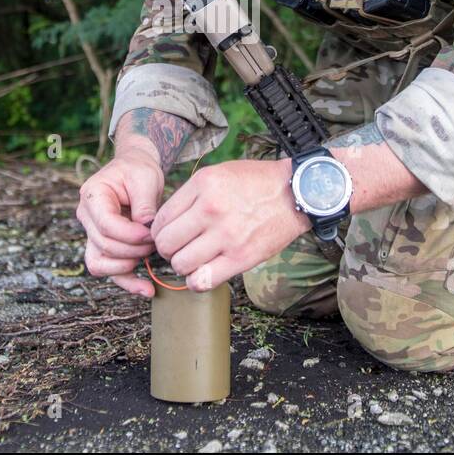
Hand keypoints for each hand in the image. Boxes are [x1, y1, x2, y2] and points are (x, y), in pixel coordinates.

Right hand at [75, 147, 163, 297]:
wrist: (134, 170)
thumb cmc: (138, 171)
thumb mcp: (145, 178)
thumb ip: (144, 204)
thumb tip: (146, 229)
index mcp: (92, 195)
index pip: (106, 225)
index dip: (130, 235)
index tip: (151, 233)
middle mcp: (86, 216)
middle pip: (104, 245)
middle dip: (133, 249)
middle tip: (156, 242)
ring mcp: (92, 233)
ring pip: (100, 263)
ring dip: (127, 267)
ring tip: (150, 259)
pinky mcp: (103, 246)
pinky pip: (108, 270)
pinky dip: (127, 281)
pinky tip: (147, 289)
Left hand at [150, 159, 307, 291]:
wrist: (295, 193)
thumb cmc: (256, 182)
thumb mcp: (219, 173)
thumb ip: (192, 194)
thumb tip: (166, 220)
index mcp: (202, 185)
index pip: (161, 218)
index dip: (158, 232)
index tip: (166, 235)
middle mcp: (210, 209)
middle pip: (166, 243)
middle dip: (166, 250)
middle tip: (177, 249)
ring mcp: (226, 235)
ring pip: (181, 263)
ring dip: (182, 266)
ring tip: (192, 260)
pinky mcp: (241, 257)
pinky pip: (203, 280)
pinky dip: (196, 281)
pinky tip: (201, 274)